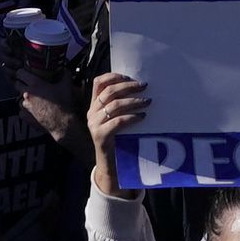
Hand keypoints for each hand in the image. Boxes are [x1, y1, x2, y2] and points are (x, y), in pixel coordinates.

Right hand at [85, 71, 148, 192]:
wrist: (110, 164)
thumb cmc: (117, 138)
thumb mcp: (115, 118)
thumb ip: (120, 105)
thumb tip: (140, 87)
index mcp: (94, 105)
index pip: (98, 82)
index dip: (113, 76)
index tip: (130, 76)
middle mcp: (91, 112)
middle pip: (109, 91)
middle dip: (128, 86)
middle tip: (144, 86)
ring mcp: (94, 124)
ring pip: (114, 105)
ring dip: (133, 101)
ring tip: (147, 101)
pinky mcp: (100, 136)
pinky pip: (117, 121)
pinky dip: (132, 117)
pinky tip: (142, 116)